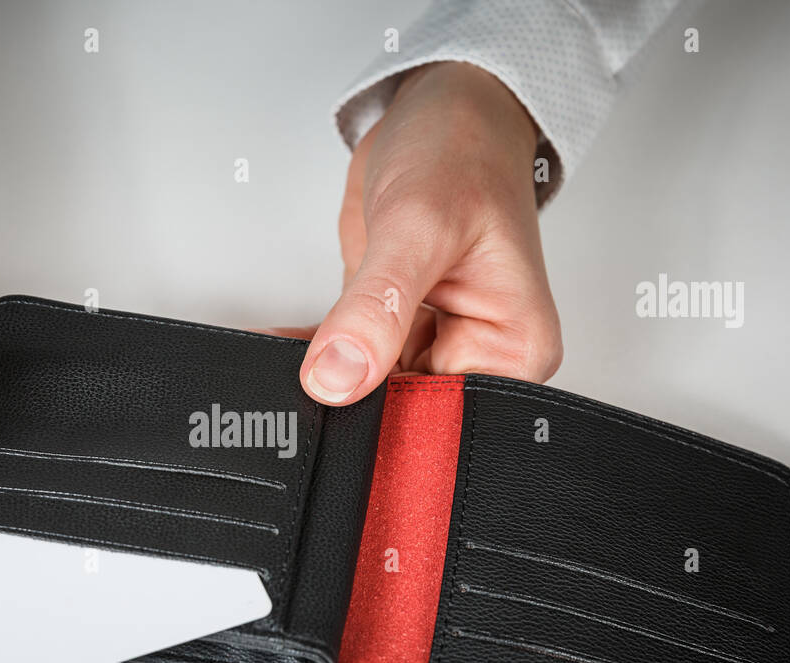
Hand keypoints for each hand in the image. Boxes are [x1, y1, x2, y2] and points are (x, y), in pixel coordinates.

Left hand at [301, 61, 561, 404]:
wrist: (444, 114)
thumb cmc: (462, 153)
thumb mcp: (418, 228)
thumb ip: (377, 307)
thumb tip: (337, 378)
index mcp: (512, 349)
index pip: (442, 418)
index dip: (384, 421)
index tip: (330, 407)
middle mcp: (478, 357)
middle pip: (402, 414)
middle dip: (346, 405)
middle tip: (295, 386)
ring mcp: (433, 346)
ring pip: (365, 392)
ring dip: (319, 380)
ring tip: (282, 365)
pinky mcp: (393, 331)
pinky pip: (344, 362)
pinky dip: (308, 353)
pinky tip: (277, 343)